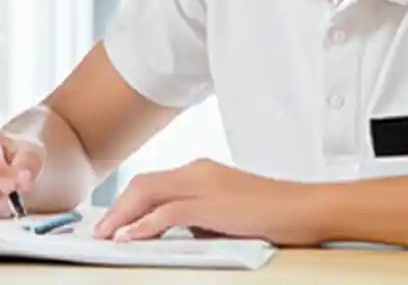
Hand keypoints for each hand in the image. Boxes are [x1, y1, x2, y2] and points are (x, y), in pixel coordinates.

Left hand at [93, 158, 326, 244]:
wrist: (306, 208)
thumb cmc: (275, 213)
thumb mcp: (229, 212)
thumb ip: (201, 216)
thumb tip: (179, 231)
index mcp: (201, 171)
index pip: (154, 182)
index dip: (129, 202)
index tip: (113, 220)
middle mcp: (197, 171)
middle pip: (143, 184)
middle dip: (118, 208)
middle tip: (101, 230)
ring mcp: (203, 185)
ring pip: (148, 194)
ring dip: (123, 216)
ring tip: (107, 235)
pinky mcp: (211, 203)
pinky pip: (167, 213)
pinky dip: (144, 224)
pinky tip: (130, 237)